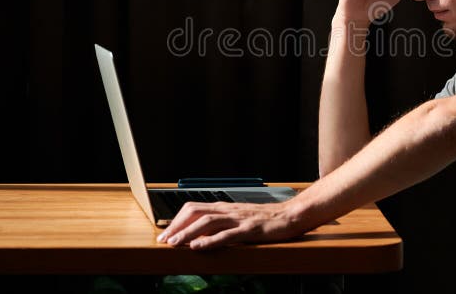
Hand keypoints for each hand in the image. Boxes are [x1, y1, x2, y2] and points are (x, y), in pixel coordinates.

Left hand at [156, 200, 305, 249]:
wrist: (291, 215)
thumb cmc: (266, 219)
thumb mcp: (240, 219)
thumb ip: (222, 223)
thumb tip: (201, 234)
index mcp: (225, 207)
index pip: (193, 208)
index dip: (177, 220)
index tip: (165, 233)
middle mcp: (228, 210)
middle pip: (195, 212)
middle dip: (176, 226)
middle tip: (163, 240)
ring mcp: (238, 219)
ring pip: (207, 222)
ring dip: (187, 233)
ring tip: (174, 244)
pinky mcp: (250, 230)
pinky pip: (226, 235)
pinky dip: (209, 241)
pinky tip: (198, 247)